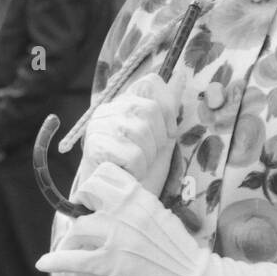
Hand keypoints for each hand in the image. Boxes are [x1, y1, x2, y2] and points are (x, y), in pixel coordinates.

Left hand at [38, 164, 213, 275]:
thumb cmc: (183, 256)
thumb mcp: (162, 219)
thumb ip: (139, 210)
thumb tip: (117, 209)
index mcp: (142, 198)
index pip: (107, 173)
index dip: (94, 185)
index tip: (91, 199)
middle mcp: (128, 210)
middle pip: (88, 190)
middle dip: (79, 204)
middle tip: (80, 221)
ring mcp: (119, 237)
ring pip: (79, 226)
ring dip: (71, 238)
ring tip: (72, 249)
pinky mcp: (112, 265)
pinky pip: (74, 259)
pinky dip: (55, 261)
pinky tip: (43, 264)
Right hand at [79, 72, 179, 196]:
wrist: (118, 202)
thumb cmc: (140, 169)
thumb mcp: (160, 135)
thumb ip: (168, 105)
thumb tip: (182, 74)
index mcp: (124, 102)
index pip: (151, 81)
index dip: (167, 108)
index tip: (167, 132)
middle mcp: (108, 109)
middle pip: (150, 108)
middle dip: (157, 138)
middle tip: (147, 155)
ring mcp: (99, 126)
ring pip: (142, 131)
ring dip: (147, 157)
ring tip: (137, 165)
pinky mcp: (94, 147)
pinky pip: (133, 154)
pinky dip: (138, 169)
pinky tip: (128, 173)